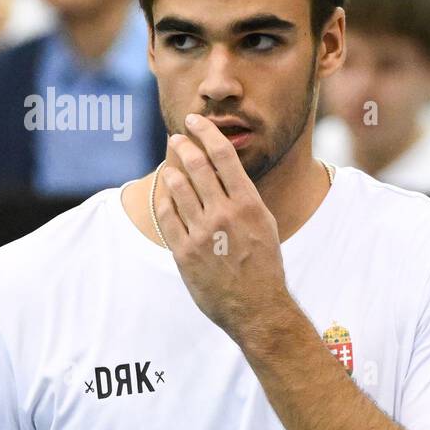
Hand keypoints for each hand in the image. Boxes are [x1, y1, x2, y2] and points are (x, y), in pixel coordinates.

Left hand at [156, 114, 289, 341]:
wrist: (256, 307)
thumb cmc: (264, 266)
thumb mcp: (265, 225)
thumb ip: (245, 198)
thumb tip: (227, 172)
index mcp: (249, 204)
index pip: (223, 155)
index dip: (206, 132)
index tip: (196, 122)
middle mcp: (224, 214)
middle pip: (197, 165)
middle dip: (183, 146)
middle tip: (177, 138)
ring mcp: (202, 232)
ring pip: (178, 187)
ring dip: (171, 170)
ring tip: (170, 164)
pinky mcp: (184, 251)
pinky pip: (167, 216)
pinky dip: (164, 199)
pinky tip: (165, 193)